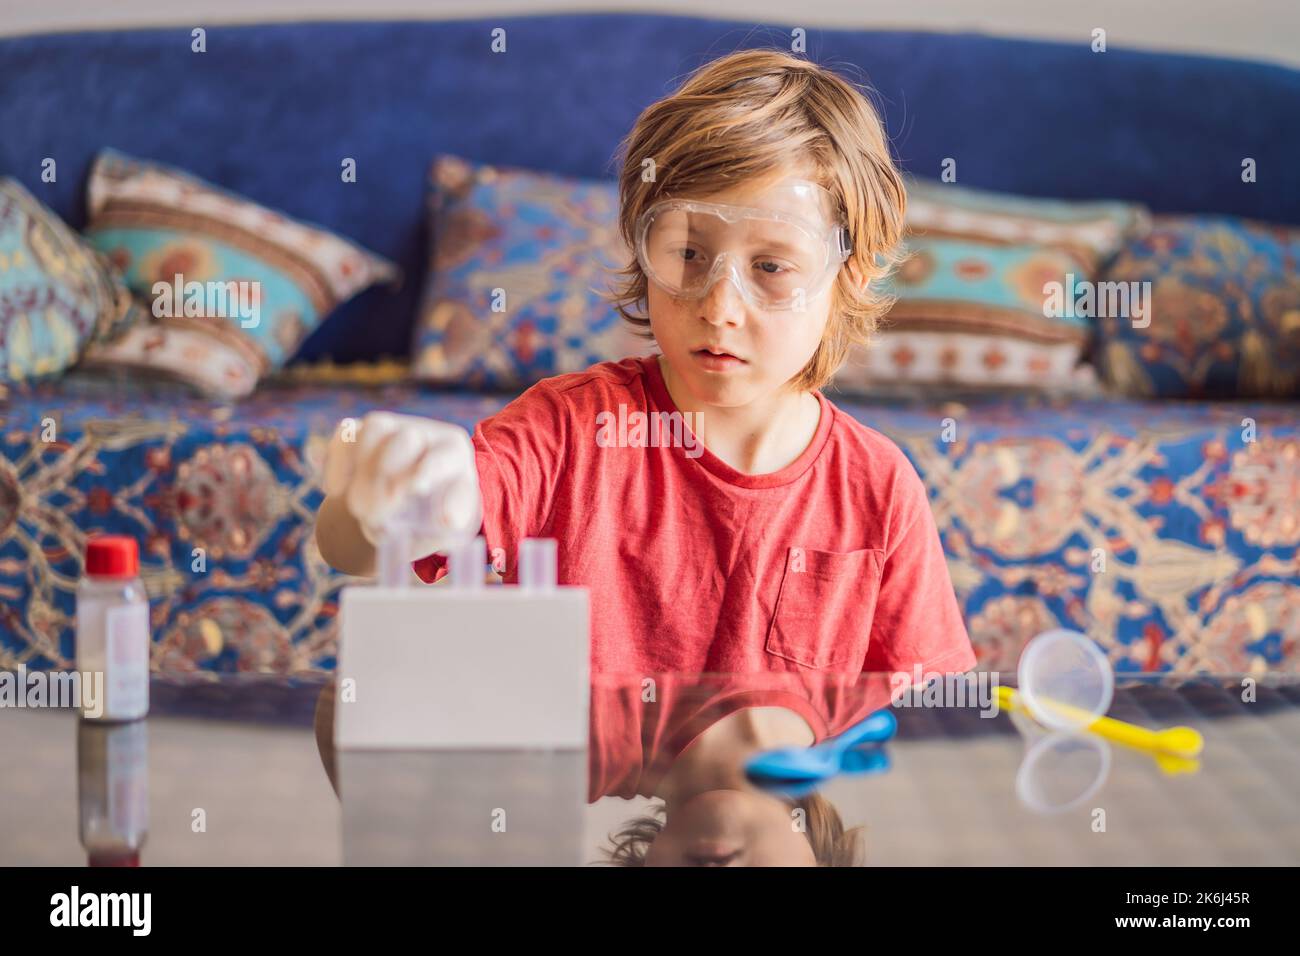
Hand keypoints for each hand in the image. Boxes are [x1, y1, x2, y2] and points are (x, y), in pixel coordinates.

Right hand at [321, 411, 480, 560]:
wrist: (406, 511)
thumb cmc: (436, 516)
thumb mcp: (451, 526)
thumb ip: (449, 524)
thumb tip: (446, 519)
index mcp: (454, 453)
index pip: (444, 455)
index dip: (428, 469)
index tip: (415, 489)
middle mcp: (425, 434)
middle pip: (406, 439)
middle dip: (388, 474)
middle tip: (377, 514)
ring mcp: (392, 429)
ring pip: (375, 429)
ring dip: (363, 468)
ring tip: (359, 510)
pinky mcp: (360, 432)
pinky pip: (346, 436)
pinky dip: (338, 462)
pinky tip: (335, 490)